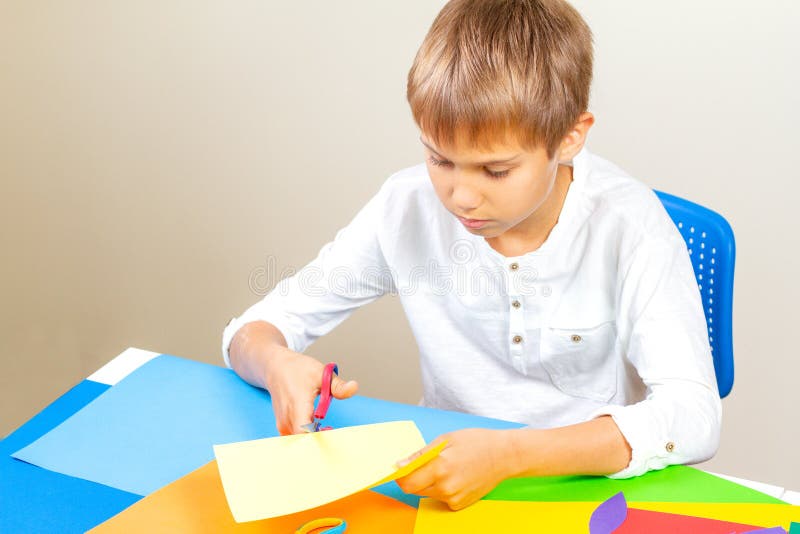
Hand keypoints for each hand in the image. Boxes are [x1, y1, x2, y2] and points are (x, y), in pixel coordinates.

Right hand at [264, 347, 357, 434]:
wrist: (275, 368)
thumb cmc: (297, 369)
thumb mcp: (321, 372)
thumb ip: (338, 385)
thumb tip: (354, 388)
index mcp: (297, 403)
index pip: (305, 431)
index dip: (319, 437)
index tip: (332, 432)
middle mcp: (287, 417)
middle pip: (303, 441)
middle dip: (319, 441)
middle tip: (331, 431)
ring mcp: (282, 423)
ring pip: (298, 442)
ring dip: (312, 440)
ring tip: (324, 428)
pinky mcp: (281, 426)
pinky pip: (293, 439)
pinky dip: (304, 438)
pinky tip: (314, 429)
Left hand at [395, 428, 514, 509]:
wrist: (504, 456)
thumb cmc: (477, 442)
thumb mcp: (446, 440)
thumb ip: (421, 454)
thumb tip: (401, 465)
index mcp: (441, 467)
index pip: (408, 482)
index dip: (400, 476)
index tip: (400, 468)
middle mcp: (446, 487)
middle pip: (416, 489)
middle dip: (415, 477)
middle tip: (427, 463)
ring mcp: (454, 498)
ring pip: (428, 493)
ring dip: (429, 482)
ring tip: (446, 466)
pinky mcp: (460, 504)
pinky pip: (441, 498)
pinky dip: (442, 488)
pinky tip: (455, 476)